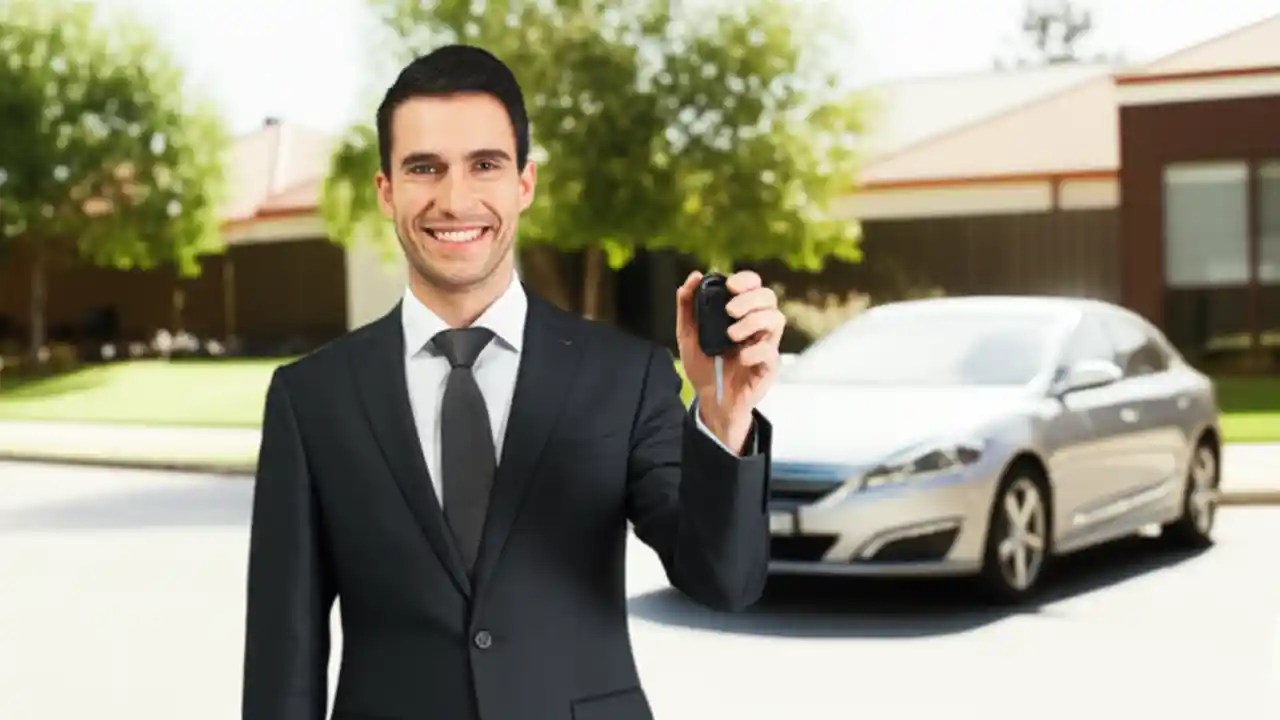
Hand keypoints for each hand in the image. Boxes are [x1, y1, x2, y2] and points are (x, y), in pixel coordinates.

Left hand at [676, 269, 785, 451]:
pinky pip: (771, 351)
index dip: (746, 280)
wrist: (710, 400)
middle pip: (769, 297)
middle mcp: (757, 326)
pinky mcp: (768, 367)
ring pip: (776, 320)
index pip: (754, 286)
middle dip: (750, 299)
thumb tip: (693, 277)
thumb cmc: (704, 365)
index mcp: (741, 314)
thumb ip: (687, 306)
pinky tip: (740, 357)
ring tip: (731, 335)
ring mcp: (765, 345)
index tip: (730, 286)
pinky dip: (755, 350)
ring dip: (753, 322)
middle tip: (730, 311)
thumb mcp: (688, 335)